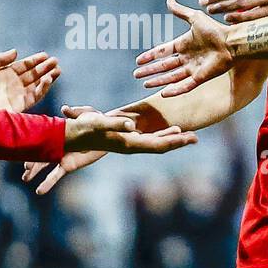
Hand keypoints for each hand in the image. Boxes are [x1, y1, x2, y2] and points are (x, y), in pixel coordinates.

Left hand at [0, 49, 58, 112]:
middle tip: (56, 61)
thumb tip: (16, 52)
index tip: (46, 55)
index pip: (24, 66)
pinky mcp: (20, 105)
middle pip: (33, 74)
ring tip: (57, 70)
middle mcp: (13, 84)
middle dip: (45, 68)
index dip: (35, 60)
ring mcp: (17, 95)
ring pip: (37, 85)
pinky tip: (47, 80)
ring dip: (48, 77)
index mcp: (5, 74)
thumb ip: (0, 59)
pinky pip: (35, 96)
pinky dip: (43, 88)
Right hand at [24, 104, 124, 194]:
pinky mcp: (68, 165)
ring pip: (44, 165)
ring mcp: (61, 156)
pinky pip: (56, 175)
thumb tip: (64, 109)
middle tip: (23, 167)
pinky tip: (39, 190)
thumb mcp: (88, 114)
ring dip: (34, 171)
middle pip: (40, 152)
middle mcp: (57, 144)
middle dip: (31, 160)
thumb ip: (76, 113)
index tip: (23, 146)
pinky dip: (48, 182)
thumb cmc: (98, 120)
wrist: (108, 133)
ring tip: (25, 179)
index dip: (33, 141)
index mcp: (58, 131)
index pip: (42, 136)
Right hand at [63, 107, 196, 154]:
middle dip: (178, 142)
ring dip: (172, 139)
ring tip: (186, 135)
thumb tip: (132, 125)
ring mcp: (129, 143)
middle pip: (161, 145)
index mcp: (129, 143)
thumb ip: (115, 123)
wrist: (71, 135)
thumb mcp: (99, 122)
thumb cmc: (84, 128)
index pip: (158, 144)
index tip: (191, 138)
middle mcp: (132, 145)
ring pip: (156, 143)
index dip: (175, 141)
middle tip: (195, 138)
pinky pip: (149, 138)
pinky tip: (169, 130)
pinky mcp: (126, 138)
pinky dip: (162, 134)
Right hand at [133, 0, 233, 96]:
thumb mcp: (194, 17)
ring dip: (158, 81)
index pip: (163, 51)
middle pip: (164, 66)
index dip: (151, 56)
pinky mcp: (200, 78)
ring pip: (171, 77)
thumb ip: (180, 11)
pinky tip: (164, 93)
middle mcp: (187, 58)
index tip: (139, 60)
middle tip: (136, 74)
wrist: (231, 42)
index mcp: (184, 44)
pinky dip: (175, 90)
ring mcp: (193, 69)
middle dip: (150, 70)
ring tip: (145, 84)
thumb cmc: (215, 29)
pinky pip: (185, 86)